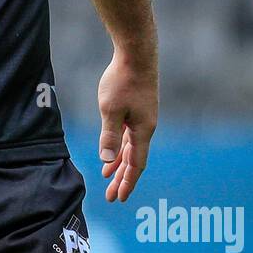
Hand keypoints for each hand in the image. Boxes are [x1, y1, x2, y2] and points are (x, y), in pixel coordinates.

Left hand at [97, 49, 157, 202]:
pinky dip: (120, 146)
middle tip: (111, 196)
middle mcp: (145, 127)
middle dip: (122, 178)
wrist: (136, 54)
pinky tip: (111, 151)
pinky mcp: (137, 109)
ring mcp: (142, 118)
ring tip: (108, 177)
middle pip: (134, 159)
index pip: (136, 164)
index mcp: (142, 131)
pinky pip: (128, 135)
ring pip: (130, 147)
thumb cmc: (123, 81)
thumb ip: (109, 136)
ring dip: (119, 162)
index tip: (120, 198)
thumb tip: (107, 160)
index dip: (127, 182)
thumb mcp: (110, 110)